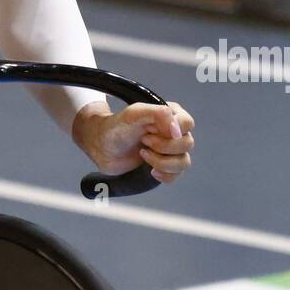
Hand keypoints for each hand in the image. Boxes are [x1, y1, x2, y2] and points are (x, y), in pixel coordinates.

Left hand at [72, 100, 194, 184]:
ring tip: (143, 154)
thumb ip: (158, 114)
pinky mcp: (165, 166)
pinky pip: (176, 176)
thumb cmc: (117, 126)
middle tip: (143, 141)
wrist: (102, 146)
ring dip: (162, 162)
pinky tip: (150, 171)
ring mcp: (171, 151)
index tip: (151, 133)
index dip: (173, 131)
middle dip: (163, 146)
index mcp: (170, 115)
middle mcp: (174, 132)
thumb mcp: (134, 113)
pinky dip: (164, 175)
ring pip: (184, 162)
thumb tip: (177, 130)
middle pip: (187, 144)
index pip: (187, 124)